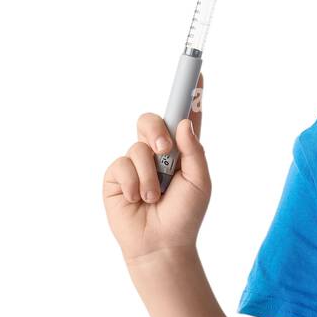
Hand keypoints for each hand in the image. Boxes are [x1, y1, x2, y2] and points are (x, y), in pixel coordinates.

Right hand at [102, 71, 210, 266]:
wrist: (162, 244)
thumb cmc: (185, 215)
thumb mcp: (200, 182)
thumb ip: (194, 151)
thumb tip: (183, 123)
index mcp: (182, 150)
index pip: (184, 116)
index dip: (189, 94)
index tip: (198, 72)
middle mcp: (157, 151)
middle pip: (151, 120)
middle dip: (156, 130)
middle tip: (165, 150)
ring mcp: (135, 163)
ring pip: (138, 146)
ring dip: (150, 175)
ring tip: (156, 197)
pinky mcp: (116, 176)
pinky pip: (122, 165)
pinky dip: (135, 184)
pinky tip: (139, 200)